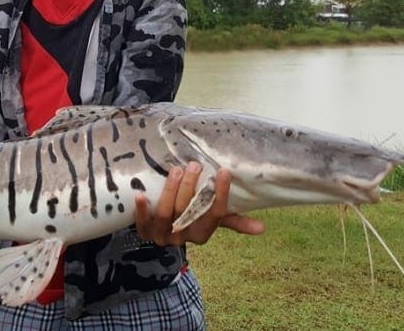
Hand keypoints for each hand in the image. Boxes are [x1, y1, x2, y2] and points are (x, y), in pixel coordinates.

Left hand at [134, 162, 264, 245]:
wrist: (158, 230)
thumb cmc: (190, 218)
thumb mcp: (210, 219)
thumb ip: (233, 220)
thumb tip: (263, 228)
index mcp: (202, 234)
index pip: (216, 215)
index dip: (221, 194)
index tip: (223, 171)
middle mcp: (182, 238)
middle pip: (187, 212)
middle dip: (190, 187)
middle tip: (194, 165)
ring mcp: (162, 236)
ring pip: (166, 214)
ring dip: (170, 191)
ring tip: (176, 170)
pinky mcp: (144, 233)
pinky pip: (142, 223)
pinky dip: (142, 210)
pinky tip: (140, 193)